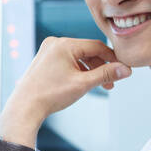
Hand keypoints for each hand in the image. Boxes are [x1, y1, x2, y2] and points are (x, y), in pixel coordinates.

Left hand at [1, 37, 131, 138]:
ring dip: (91, 70)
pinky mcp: (45, 59)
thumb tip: (125, 69)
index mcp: (64, 44)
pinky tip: (85, 83)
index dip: (112, 58)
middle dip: (101, 67)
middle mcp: (55, 43)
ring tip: (101, 85)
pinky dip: (78, 71)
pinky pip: (68, 61)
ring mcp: (48, 51)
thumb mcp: (83, 83)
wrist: (25, 106)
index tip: (123, 69)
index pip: (96, 46)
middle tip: (112, 82)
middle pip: (87, 51)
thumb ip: (106, 74)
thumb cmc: (50, 94)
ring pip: (78, 57)